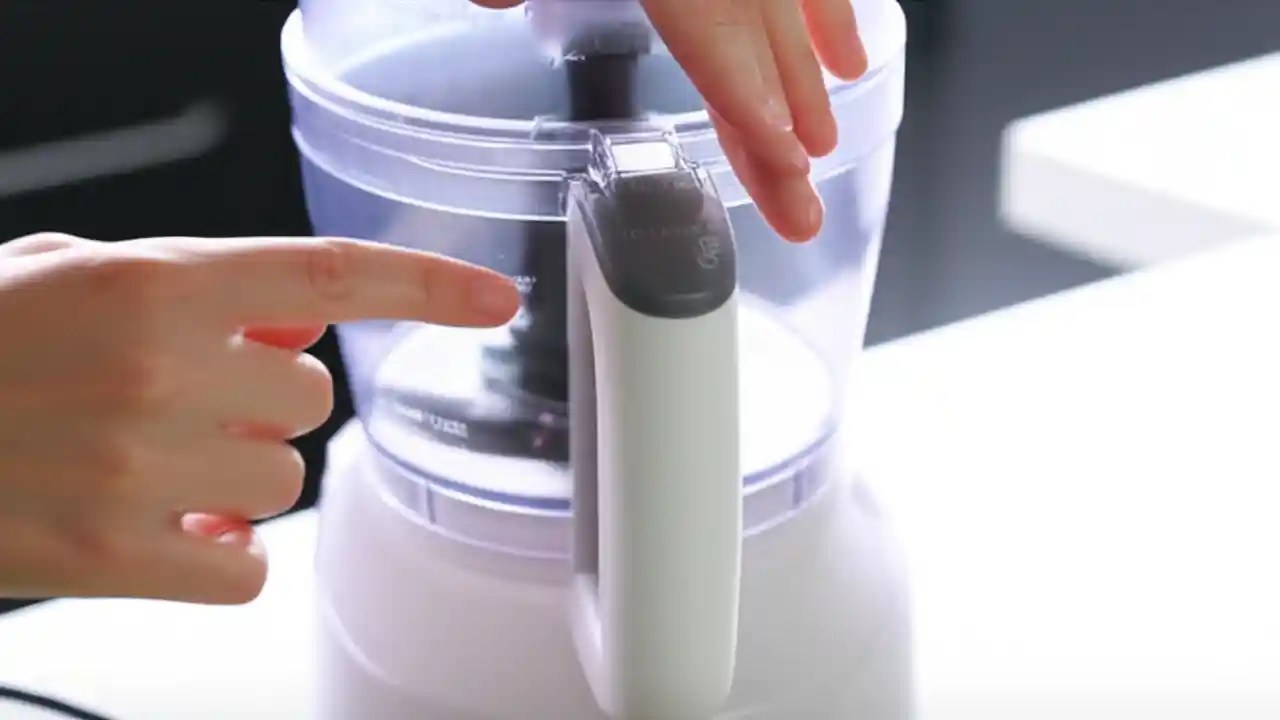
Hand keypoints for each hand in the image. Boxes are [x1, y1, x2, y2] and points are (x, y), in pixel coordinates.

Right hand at [0, 233, 518, 603]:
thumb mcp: (71, 273)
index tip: (496, 297)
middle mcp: (162, 369)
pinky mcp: (118, 556)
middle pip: (313, 400)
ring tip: (151, 461)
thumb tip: (296, 324)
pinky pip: (246, 567)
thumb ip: (192, 287)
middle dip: (265, 405)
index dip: (429, 284)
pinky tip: (164, 528)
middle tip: (190, 403)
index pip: (331, 274)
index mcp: (155, 282)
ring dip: (235, 476)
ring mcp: (144, 466)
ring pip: (284, 481)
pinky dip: (219, 554)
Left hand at [471, 0, 867, 241]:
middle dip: (786, 116)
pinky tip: (842, 48)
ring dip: (809, 69)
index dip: (749, 95)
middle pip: (757, 28)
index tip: (787, 155)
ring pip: (782, 2)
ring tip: (826, 137)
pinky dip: (822, 7)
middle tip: (801, 205)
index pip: (712, 28)